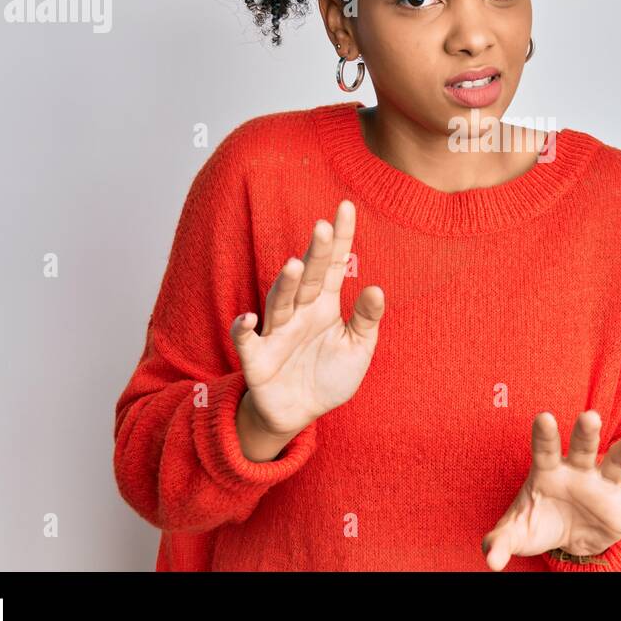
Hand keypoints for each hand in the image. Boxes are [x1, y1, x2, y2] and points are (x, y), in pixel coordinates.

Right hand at [231, 199, 384, 437]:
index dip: (341, 237)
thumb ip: (366, 319)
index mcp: (325, 305)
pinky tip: (249, 318)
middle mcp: (300, 312)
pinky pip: (246, 340)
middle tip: (322, 226)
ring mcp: (277, 332)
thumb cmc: (329, 375)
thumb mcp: (358, 348)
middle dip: (315, 253)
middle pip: (308, 276)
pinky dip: (243, 328)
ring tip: (294, 265)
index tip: (345, 206)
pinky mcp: (257, 358)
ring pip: (279, 301)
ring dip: (285, 284)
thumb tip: (377, 288)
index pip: (335, 265)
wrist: (299, 414)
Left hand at [481, 410, 620, 570]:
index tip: (543, 417)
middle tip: (589, 417)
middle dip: (586, 433)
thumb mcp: (517, 533)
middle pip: (583, 447)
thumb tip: (489, 559)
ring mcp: (605, 483)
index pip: (544, 449)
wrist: (567, 538)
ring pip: (619, 461)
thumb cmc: (539, 522)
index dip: (544, 434)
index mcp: (548, 471)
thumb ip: (500, 542)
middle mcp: (579, 470)